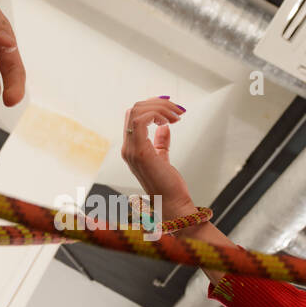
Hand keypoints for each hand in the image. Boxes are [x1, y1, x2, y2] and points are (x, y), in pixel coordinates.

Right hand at [121, 98, 196, 219]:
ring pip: (137, 111)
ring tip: (177, 115)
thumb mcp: (163, 158)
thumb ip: (161, 142)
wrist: (172, 203)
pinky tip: (170, 121)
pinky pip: (141, 121)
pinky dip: (157, 114)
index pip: (133, 116)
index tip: (171, 108)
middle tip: (177, 110)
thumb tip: (165, 127)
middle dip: (158, 103)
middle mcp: (128, 148)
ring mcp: (131, 150)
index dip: (152, 106)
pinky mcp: (140, 152)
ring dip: (160, 107)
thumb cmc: (168, 186)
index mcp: (131, 148)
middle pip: (134, 109)